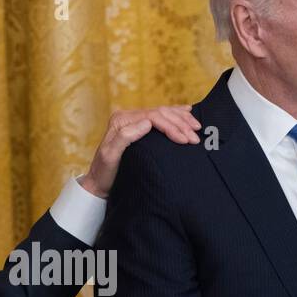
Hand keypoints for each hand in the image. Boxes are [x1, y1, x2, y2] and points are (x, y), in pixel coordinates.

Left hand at [80, 106, 200, 197]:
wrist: (98, 183)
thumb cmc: (104, 173)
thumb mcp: (110, 157)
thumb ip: (125, 137)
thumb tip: (147, 123)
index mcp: (121, 120)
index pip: (153, 117)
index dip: (171, 126)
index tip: (185, 140)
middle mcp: (127, 117)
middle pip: (160, 113)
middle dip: (180, 124)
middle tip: (195, 138)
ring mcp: (134, 121)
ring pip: (163, 113)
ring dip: (182, 119)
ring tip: (197, 127)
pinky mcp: (139, 127)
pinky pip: (161, 117)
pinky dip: (176, 115)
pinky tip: (188, 113)